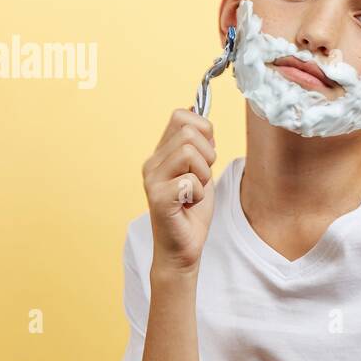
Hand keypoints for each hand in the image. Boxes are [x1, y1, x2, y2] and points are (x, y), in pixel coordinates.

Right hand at [142, 108, 217, 276]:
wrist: (182, 248)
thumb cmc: (191, 211)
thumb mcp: (200, 171)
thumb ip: (199, 146)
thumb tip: (197, 112)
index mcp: (161, 154)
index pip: (181, 116)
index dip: (203, 130)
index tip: (206, 156)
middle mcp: (152, 163)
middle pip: (189, 132)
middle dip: (208, 155)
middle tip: (200, 179)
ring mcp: (152, 179)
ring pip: (190, 152)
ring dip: (203, 175)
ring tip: (193, 192)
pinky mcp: (158, 197)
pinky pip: (190, 180)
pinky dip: (198, 194)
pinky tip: (188, 204)